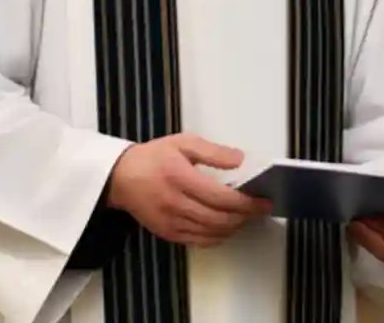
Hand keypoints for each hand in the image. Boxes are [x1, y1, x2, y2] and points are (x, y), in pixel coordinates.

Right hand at [107, 133, 271, 246]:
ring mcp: (170, 222)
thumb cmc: (153, 158)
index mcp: (180, 178)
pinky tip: (226, 226)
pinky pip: (199, 241)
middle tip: (260, 208)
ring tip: (246, 215)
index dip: (246, 202)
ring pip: (212, 233)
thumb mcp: (183, 143)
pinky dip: (218, 236)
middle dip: (245, 215)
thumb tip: (240, 159)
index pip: (221, 197)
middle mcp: (175, 203)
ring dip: (234, 226)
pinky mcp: (167, 233)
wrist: (119, 177)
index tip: (263, 199)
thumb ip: (213, 151)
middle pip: (220, 218)